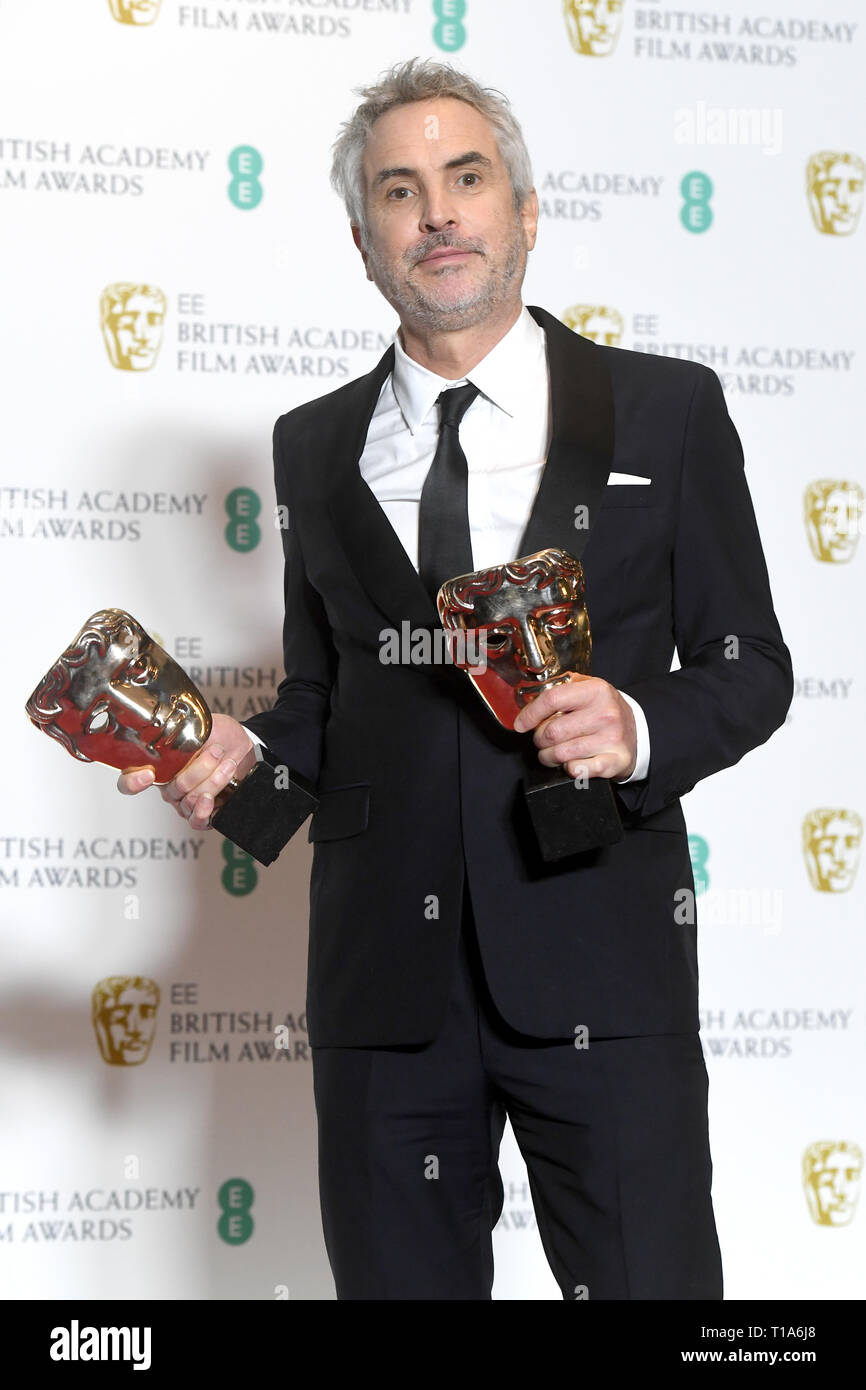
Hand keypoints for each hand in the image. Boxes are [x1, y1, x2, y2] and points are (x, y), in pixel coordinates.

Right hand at [116, 713, 258, 830]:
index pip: (129, 781)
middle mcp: (169, 786)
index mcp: (159, 765)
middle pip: (173, 788)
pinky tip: (211, 799)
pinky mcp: (203, 813)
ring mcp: (185, 801)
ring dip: (213, 781)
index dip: (133, 782)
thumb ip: (187, 729)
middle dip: (199, 769)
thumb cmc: (220, 736)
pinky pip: (196, 821)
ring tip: (228, 765)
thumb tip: (180, 728)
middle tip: (217, 752)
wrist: (245, 747)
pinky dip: (204, 811)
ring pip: (190, 801)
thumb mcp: (203, 726)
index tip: (148, 774)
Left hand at [512, 674, 636, 780]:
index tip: (521, 724)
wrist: (637, 731)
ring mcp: (611, 738)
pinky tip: (571, 762)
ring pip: (560, 753)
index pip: (552, 699)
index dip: (530, 714)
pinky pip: (578, 770)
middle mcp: (605, 713)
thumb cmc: (604, 710)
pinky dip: (569, 768)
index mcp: (596, 691)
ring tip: (553, 752)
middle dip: (539, 739)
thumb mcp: (588, 689)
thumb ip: (562, 687)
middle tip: (543, 739)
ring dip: (549, 756)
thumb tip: (530, 697)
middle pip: (552, 731)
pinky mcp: (615, 761)